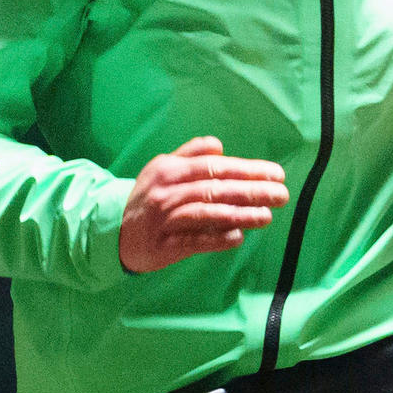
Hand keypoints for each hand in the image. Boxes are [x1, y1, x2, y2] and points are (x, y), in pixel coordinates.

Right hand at [121, 135, 289, 271]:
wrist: (111, 231)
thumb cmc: (146, 198)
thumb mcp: (162, 168)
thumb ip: (190, 155)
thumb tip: (219, 146)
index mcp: (170, 170)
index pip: (215, 167)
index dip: (248, 169)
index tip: (275, 174)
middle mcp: (167, 192)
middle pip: (215, 189)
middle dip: (252, 191)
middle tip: (281, 194)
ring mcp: (165, 220)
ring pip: (207, 214)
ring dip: (239, 215)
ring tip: (266, 216)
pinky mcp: (163, 246)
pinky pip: (194, 241)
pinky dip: (217, 239)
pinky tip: (238, 238)